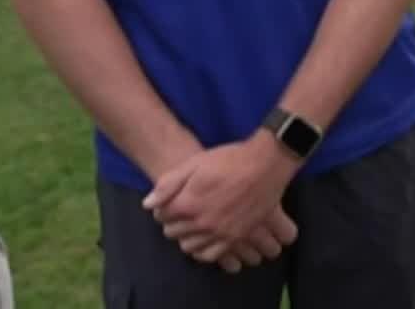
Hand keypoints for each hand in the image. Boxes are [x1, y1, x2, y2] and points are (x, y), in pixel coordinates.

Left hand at [145, 138, 299, 269]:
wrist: (266, 164)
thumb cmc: (230, 159)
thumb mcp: (195, 163)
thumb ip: (168, 184)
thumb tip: (148, 204)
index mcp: (188, 203)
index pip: (162, 216)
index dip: (164, 207)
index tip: (171, 201)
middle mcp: (201, 222)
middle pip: (173, 232)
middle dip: (173, 222)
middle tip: (182, 211)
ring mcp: (219, 232)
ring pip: (189, 246)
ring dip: (186, 236)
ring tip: (193, 224)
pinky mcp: (236, 237)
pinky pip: (210, 255)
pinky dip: (202, 250)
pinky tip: (204, 239)